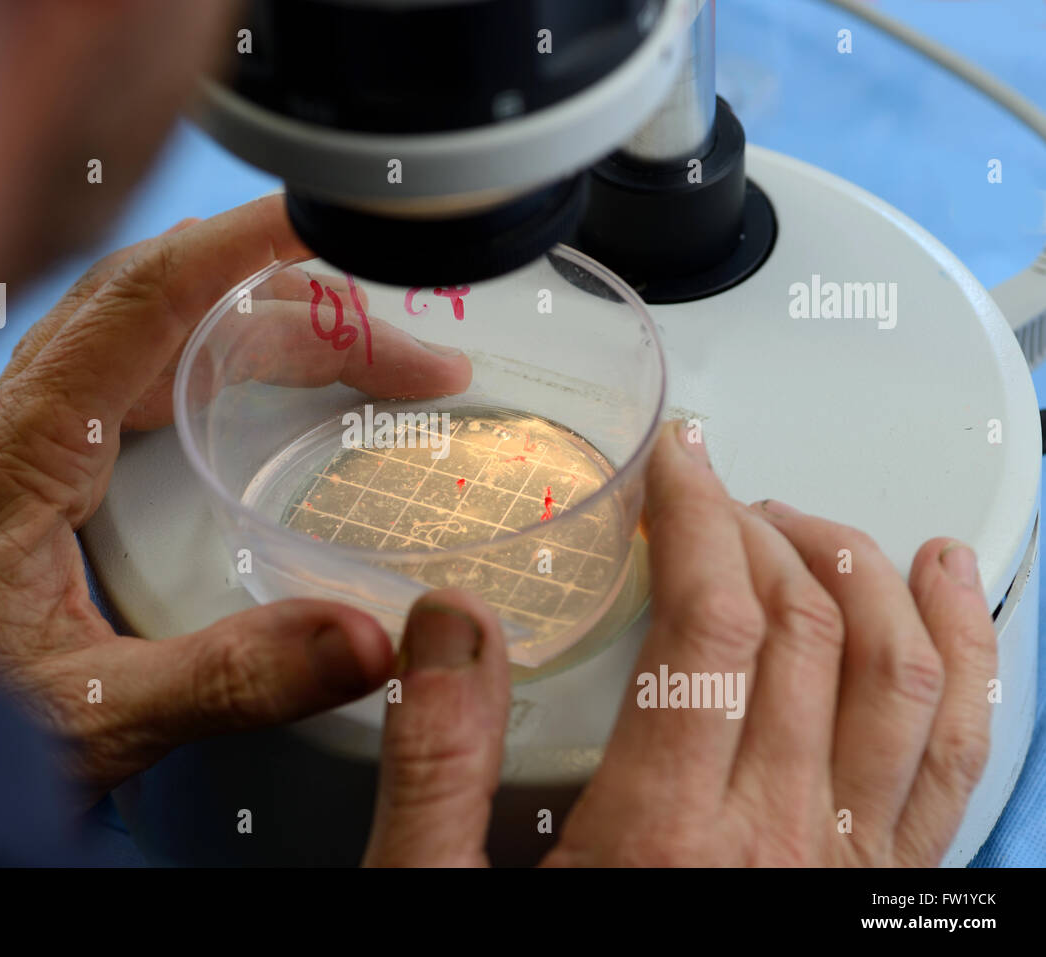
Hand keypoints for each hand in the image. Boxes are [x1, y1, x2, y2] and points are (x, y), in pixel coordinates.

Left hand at [0, 196, 468, 802]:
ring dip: (263, 333)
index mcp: (17, 453)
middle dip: (295, 307)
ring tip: (365, 365)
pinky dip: (219, 361)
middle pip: (167, 308)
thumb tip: (367, 639)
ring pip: (154, 337)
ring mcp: (22, 443)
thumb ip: (229, 678)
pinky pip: (136, 376)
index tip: (327, 216)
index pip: (141, 302)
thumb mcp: (93, 715)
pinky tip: (264, 387)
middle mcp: (14, 426)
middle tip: (401, 351)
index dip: (241, 246)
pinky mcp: (34, 472)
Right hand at [363, 421, 995, 865]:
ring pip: (905, 680)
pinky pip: (953, 756)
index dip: (700, 519)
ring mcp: (848, 870)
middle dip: (763, 531)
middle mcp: (778, 844)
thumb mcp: (438, 902)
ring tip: (808, 520)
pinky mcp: (879, 890)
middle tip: (710, 498)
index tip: (675, 464)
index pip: (715, 626)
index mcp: (664, 838)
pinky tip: (945, 591)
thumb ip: (438, 764)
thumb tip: (450, 617)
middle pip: (808, 631)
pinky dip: (965, 659)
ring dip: (864, 574)